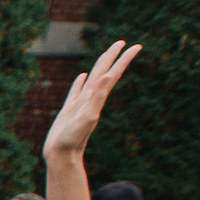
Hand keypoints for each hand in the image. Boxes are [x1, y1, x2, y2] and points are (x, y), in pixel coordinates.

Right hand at [43, 38, 140, 159]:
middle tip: (122, 42)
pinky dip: (79, 82)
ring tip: (105, 56)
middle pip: (104, 72)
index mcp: (97, 98)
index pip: (113, 73)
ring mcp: (80, 104)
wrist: (62, 157)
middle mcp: (91, 99)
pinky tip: (82, 77)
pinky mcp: (69, 110)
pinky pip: (76, 91)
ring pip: (92, 80)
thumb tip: (109, 76)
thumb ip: (98, 97)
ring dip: (99, 67)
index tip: (136, 46)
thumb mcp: (87, 116)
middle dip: (113, 57)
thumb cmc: (73, 139)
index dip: (124, 59)